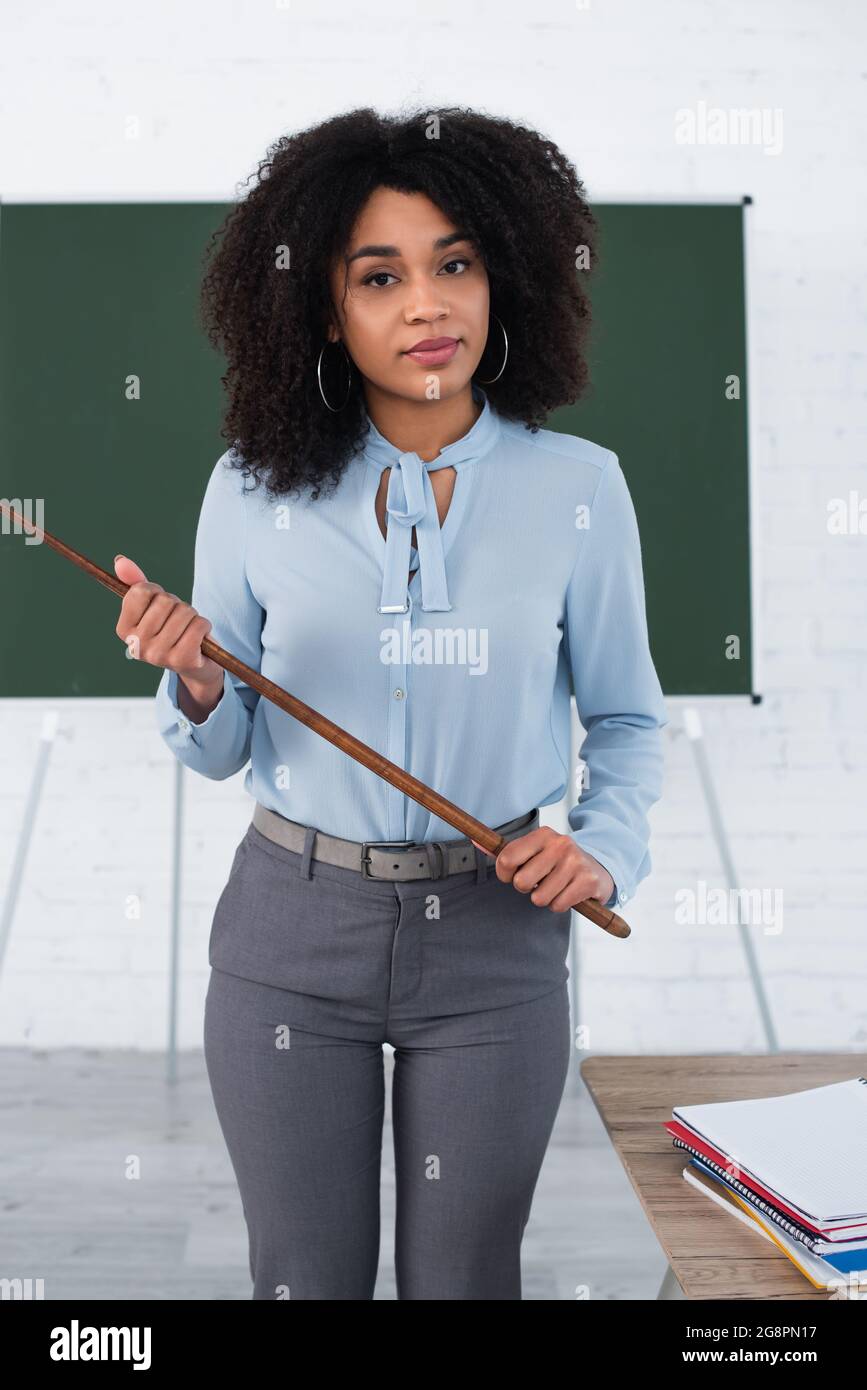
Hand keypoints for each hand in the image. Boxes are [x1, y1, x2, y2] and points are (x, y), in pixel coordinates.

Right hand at [114, 554, 222, 690]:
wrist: (195, 664)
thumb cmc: (172, 629)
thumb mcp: (152, 606)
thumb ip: (136, 583)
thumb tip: (120, 561)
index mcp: (123, 630)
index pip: (140, 592)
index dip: (156, 591)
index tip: (160, 604)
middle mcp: (137, 645)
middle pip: (165, 601)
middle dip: (177, 605)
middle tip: (177, 620)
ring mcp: (158, 655)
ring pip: (184, 612)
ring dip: (192, 616)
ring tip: (188, 630)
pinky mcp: (182, 660)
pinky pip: (198, 626)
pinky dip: (204, 626)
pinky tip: (200, 638)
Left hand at [470, 826, 614, 913]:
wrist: (599, 867)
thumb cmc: (558, 861)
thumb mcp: (535, 850)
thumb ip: (505, 850)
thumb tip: (475, 841)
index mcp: (543, 834)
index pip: (506, 858)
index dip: (504, 874)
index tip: (512, 876)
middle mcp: (560, 845)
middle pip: (521, 882)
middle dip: (526, 888)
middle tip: (539, 881)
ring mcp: (575, 862)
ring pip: (539, 898)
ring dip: (545, 898)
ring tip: (555, 886)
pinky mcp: (588, 881)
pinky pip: (557, 905)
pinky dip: (559, 904)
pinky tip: (567, 893)